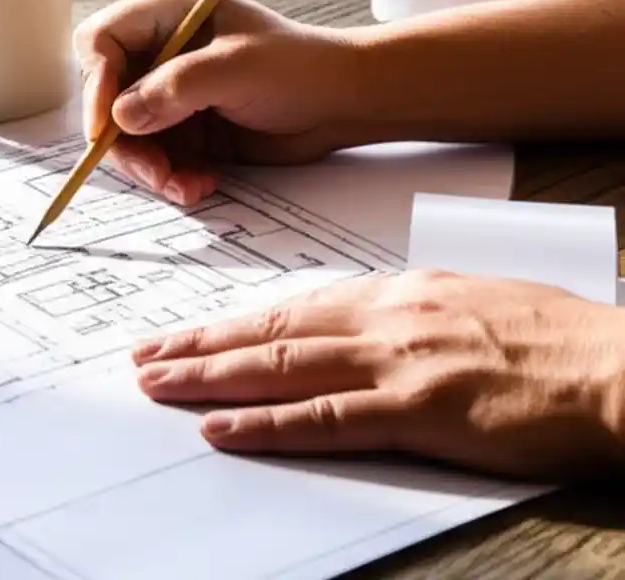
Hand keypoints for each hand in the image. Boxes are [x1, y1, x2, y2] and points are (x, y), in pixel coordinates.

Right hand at [75, 0, 375, 205]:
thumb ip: (175, 89)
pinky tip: (201, 182)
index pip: (102, 42)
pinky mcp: (181, 122)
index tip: (108, 129)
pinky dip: (171, 175)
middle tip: (156, 172)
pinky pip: (153, 154)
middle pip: (106, 96)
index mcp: (167, 9)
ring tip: (187, 185)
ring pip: (126, 134)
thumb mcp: (237, 70)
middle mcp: (160, 45)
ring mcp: (169, 86)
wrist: (342, 102)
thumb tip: (120, 117)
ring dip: (151, 167)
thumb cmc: (299, 68)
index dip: (97, 85)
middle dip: (126, 141)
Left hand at [131, 269, 624, 478]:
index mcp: (401, 293)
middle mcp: (387, 318)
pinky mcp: (418, 411)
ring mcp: (399, 363)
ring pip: (281, 367)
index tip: (191, 331)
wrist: (618, 369)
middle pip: (272, 330)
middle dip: (202, 344)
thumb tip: (365, 324)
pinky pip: (324, 420)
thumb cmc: (559, 340)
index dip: (234, 321)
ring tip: (157, 384)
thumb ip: (411, 314)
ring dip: (211, 377)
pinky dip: (266, 425)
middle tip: (146, 354)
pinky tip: (222, 429)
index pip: (296, 305)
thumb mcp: (474, 303)